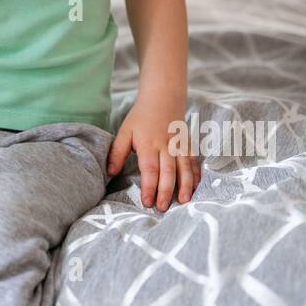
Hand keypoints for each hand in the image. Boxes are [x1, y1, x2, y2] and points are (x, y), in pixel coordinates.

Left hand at [107, 88, 199, 211]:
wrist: (163, 97)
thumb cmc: (141, 117)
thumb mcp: (125, 132)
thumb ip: (117, 153)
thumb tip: (110, 173)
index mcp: (148, 144)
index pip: (149, 169)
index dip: (149, 187)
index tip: (146, 202)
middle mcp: (166, 146)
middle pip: (168, 171)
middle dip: (166, 191)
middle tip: (163, 208)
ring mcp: (179, 145)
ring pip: (184, 168)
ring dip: (184, 185)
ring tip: (184, 201)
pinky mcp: (188, 144)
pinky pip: (193, 161)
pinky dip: (195, 175)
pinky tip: (195, 188)